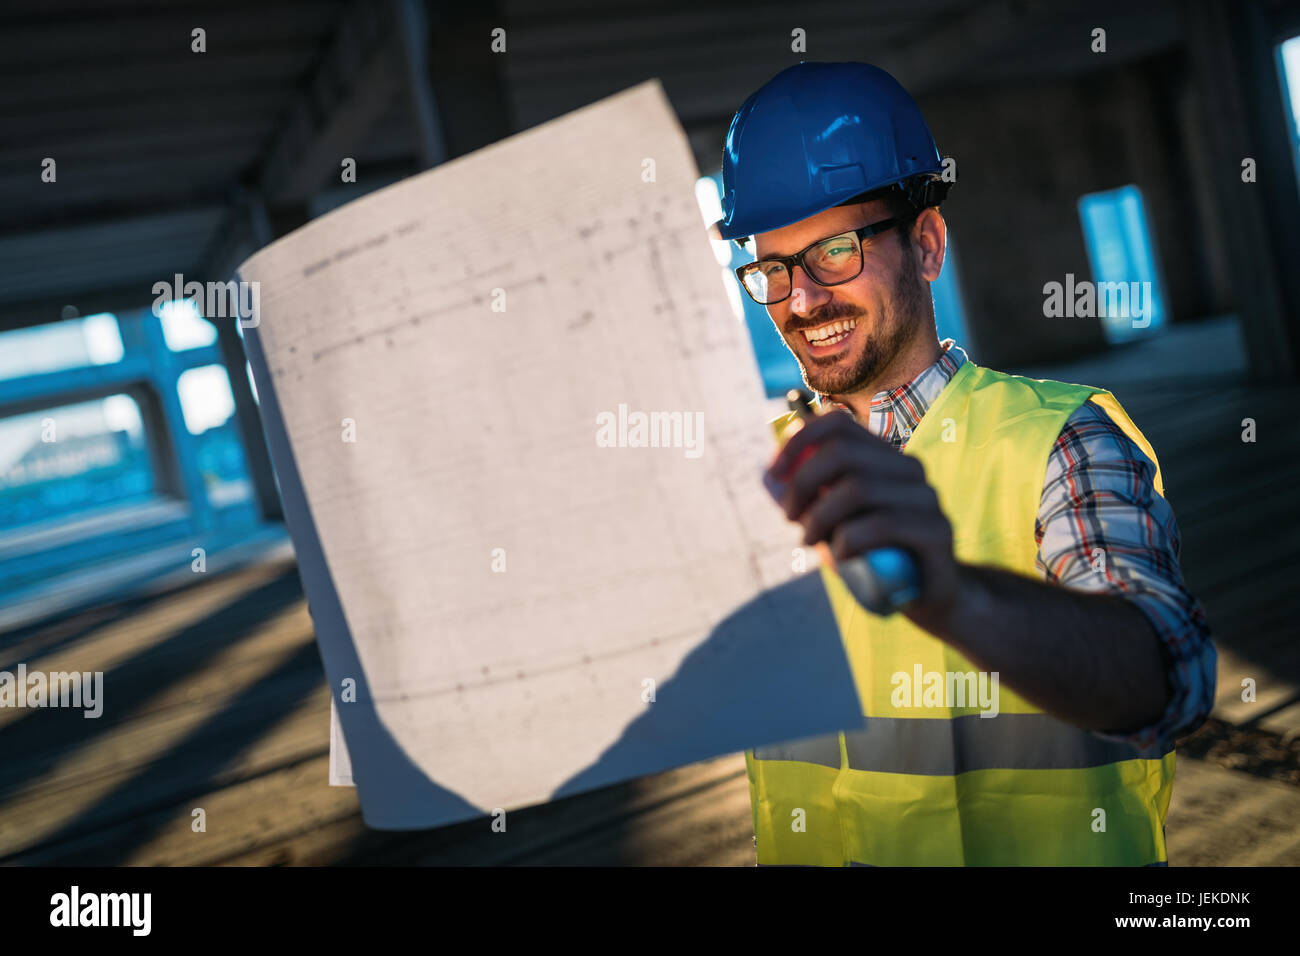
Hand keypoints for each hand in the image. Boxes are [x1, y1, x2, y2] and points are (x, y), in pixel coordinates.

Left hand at [764, 409, 962, 627]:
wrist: (928, 596)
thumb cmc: (872, 556)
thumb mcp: (832, 524)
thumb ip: (807, 500)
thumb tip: (768, 477)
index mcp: (884, 457)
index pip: (837, 423)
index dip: (798, 440)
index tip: (773, 473)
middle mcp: (909, 468)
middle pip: (842, 453)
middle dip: (802, 484)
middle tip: (789, 517)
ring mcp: (926, 497)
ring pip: (859, 488)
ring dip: (820, 517)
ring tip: (809, 541)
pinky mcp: (937, 530)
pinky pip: (882, 524)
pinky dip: (849, 541)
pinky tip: (841, 557)